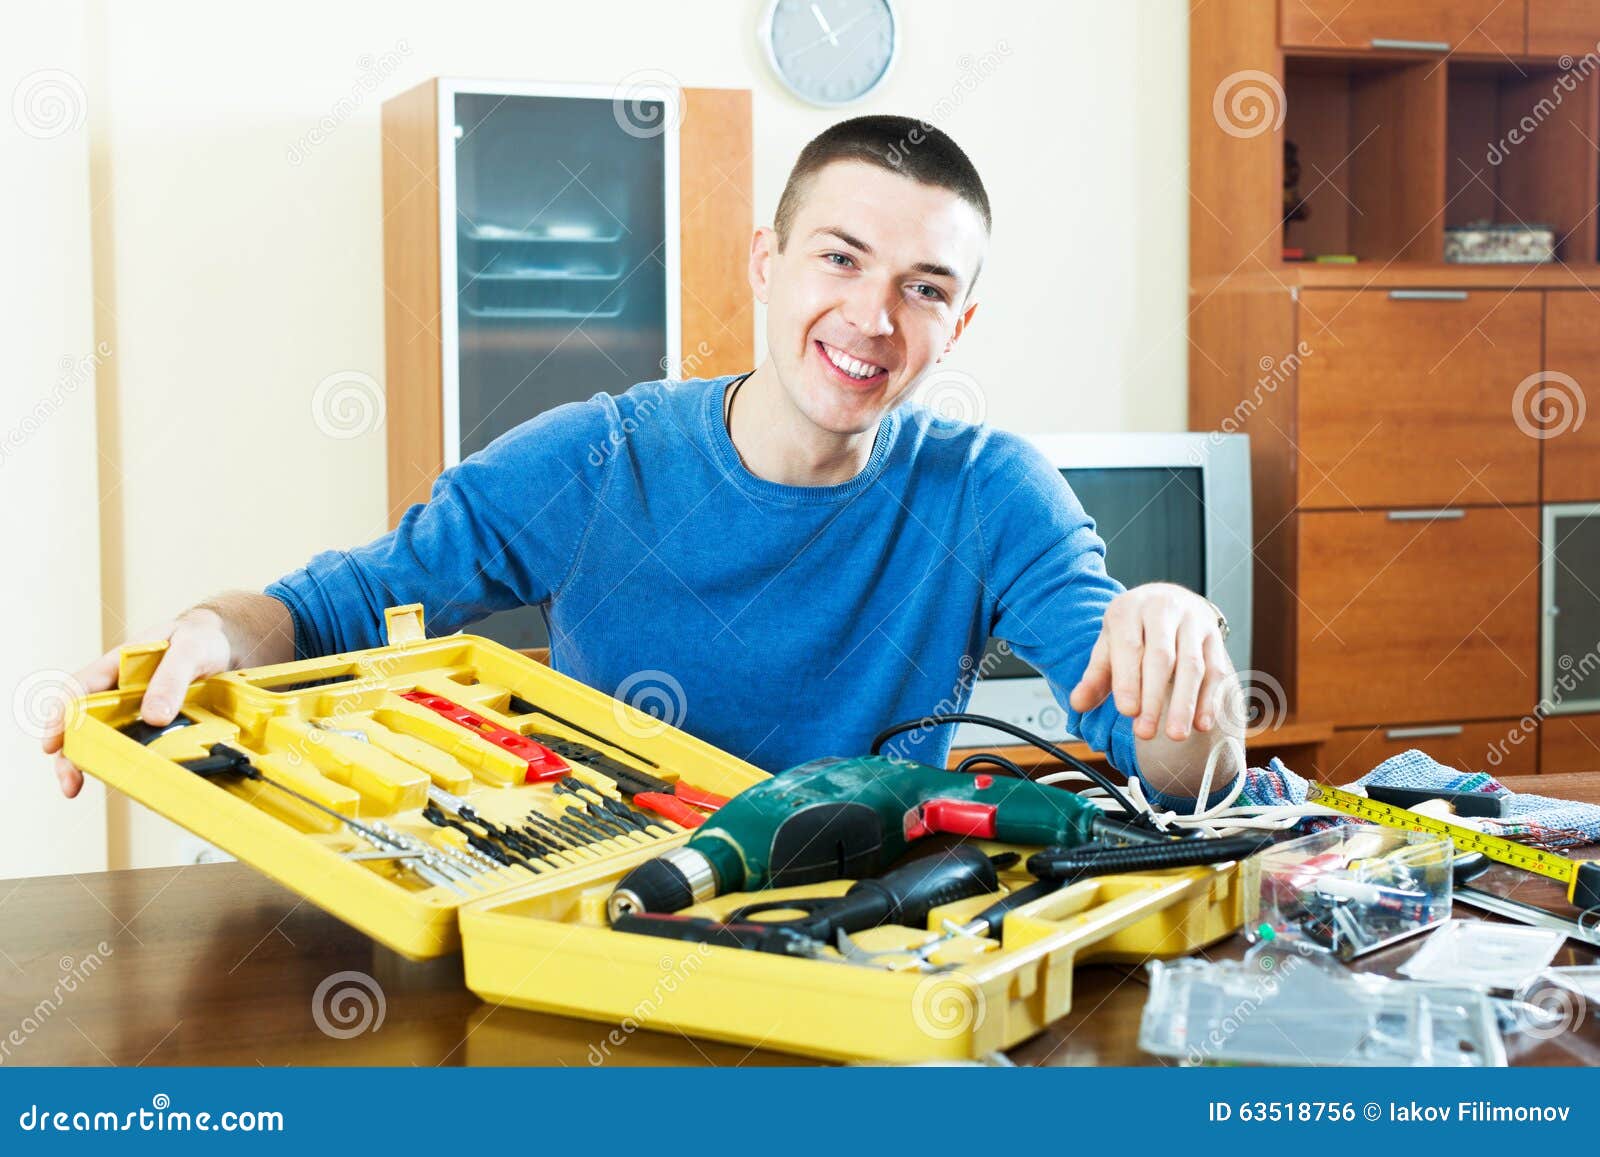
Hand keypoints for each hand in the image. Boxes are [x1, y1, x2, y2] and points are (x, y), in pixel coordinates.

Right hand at [43, 609, 231, 798]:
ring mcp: (129, 704)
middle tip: (70, 780)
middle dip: (68, 749)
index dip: (60, 715)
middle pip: (79, 718)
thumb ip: (171, 679)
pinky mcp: (146, 718)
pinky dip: (117, 756)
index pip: (78, 688)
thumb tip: (153, 717)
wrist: (220, 641)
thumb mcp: (191, 651)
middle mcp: (116, 686)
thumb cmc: (199, 638)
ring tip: (77, 786)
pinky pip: (126, 738)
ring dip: (85, 758)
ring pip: (97, 732)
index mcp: (118, 663)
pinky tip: (117, 775)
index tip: (54, 742)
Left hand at [1068, 583, 1232, 742]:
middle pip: (1162, 657)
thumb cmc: (1134, 628)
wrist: (1169, 598)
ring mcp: (1193, 621)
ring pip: (1193, 665)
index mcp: (1130, 609)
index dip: (1128, 680)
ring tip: (1176, 735)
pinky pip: (1216, 669)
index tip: (1128, 712)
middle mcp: (1163, 609)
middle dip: (1154, 698)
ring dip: (1185, 704)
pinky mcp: (1214, 636)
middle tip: (1146, 733)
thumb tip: (1078, 704)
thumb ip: (1095, 675)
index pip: (1129, 645)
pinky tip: (1201, 724)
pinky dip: (1209, 699)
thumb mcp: (1109, 644)